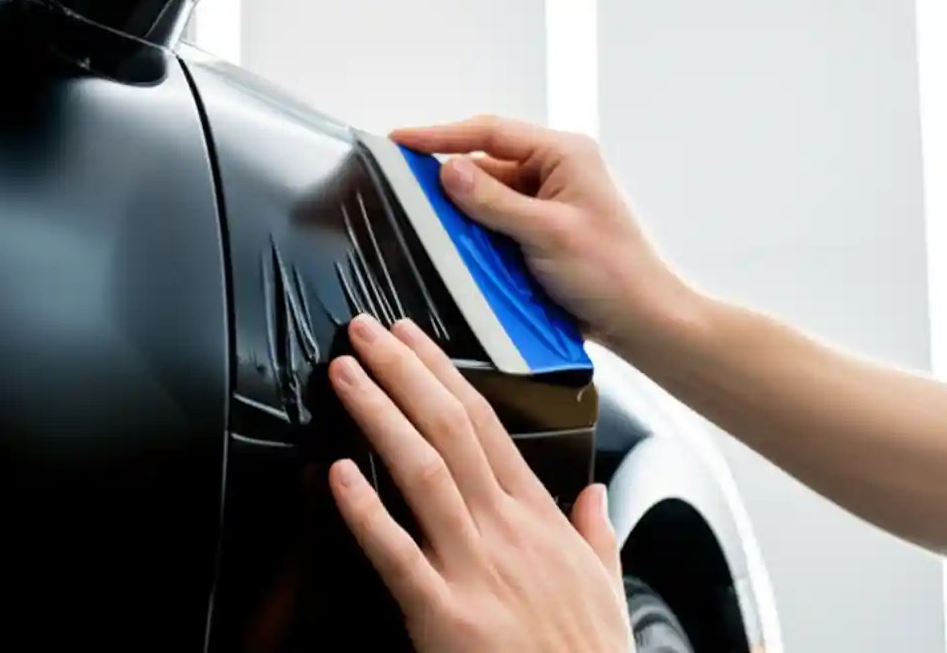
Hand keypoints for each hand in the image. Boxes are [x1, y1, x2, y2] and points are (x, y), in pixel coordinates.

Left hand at [328, 314, 632, 652]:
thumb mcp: (608, 585)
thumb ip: (598, 531)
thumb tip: (596, 495)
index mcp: (538, 518)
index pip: (486, 424)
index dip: (443, 374)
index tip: (411, 341)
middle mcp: (504, 530)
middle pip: (451, 430)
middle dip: (404, 373)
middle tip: (367, 333)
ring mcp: (474, 567)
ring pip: (422, 471)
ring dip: (381, 415)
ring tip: (347, 376)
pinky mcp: (443, 613)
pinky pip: (397, 553)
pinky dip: (366, 511)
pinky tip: (338, 474)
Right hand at [392, 116, 683, 347]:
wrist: (641, 320)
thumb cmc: (612, 272)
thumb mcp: (546, 232)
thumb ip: (493, 200)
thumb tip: (448, 171)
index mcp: (564, 154)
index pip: (491, 132)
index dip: (441, 135)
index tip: (401, 140)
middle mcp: (556, 170)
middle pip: (487, 163)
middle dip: (449, 179)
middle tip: (402, 186)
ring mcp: (549, 201)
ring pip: (488, 196)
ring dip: (462, 213)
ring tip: (424, 223)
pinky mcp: (542, 231)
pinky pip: (497, 223)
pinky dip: (477, 235)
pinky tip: (457, 248)